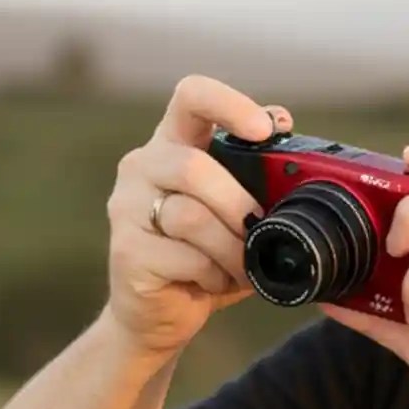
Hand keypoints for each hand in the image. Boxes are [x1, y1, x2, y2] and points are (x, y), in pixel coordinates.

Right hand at [102, 75, 291, 354]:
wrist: (161, 311)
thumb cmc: (207, 252)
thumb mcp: (239, 207)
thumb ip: (258, 168)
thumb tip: (283, 122)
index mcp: (174, 142)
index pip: (191, 96)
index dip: (228, 105)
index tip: (264, 130)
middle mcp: (142, 165)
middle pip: (193, 167)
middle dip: (238, 204)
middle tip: (258, 229)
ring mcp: (126, 207)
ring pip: (190, 217)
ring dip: (231, 248)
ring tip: (241, 265)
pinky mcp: (125, 250)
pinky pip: (184, 257)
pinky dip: (214, 274)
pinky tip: (214, 281)